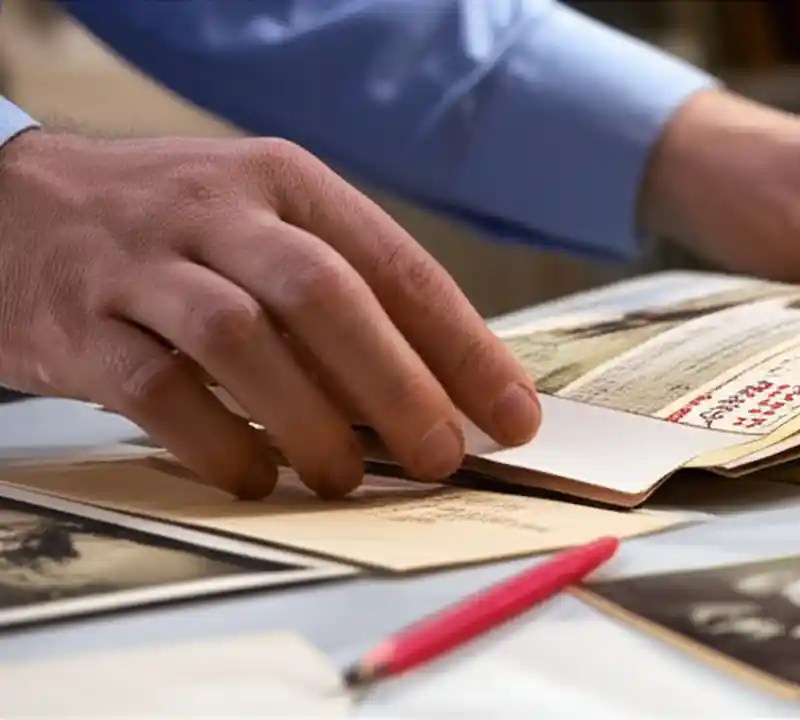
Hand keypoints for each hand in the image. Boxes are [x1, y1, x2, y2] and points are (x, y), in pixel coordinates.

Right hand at [0, 132, 539, 498]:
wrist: (10, 204)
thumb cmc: (173, 232)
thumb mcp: (263, 228)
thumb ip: (344, 298)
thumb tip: (446, 394)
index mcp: (288, 182)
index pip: (397, 265)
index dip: (464, 347)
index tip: (513, 416)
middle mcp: (220, 209)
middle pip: (325, 294)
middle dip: (398, 384)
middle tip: (439, 457)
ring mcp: (144, 262)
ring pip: (241, 337)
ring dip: (309, 421)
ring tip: (346, 480)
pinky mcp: (81, 322)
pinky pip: (156, 388)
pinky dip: (218, 443)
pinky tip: (255, 479)